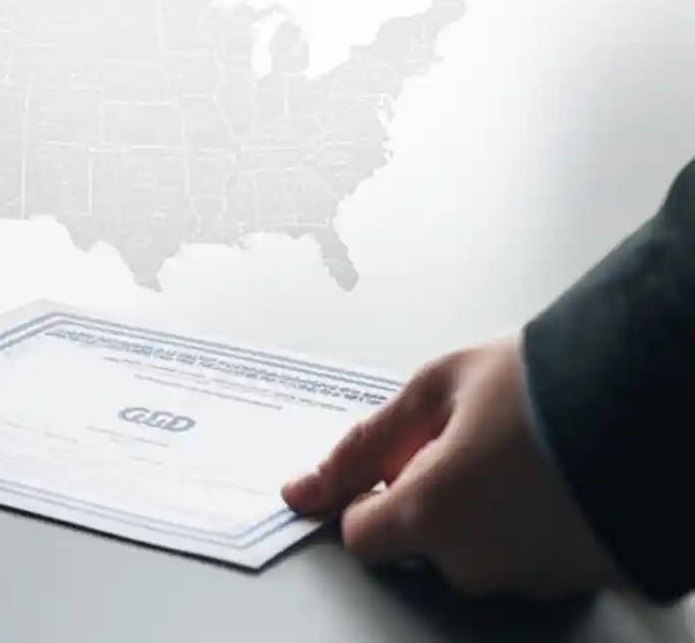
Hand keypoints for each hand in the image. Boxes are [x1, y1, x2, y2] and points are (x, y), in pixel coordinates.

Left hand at [281, 336, 619, 598]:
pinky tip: (559, 478)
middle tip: (476, 440)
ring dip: (488, 511)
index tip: (394, 468)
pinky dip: (537, 524)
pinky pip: (537, 558)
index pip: (361, 536)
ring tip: (527, 452)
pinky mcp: (585, 580)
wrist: (662, 392)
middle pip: (423, 544)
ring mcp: (535, 578)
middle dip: (434, 497)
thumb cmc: (555, 380)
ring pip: (482, 552)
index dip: (369, 497)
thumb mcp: (439, 388)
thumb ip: (365, 444)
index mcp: (430, 514)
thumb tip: (303, 490)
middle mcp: (478, 562)